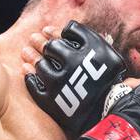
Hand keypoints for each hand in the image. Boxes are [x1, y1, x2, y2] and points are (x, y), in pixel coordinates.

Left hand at [22, 21, 131, 139]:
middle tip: (33, 39)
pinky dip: (30, 77)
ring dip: (31, 56)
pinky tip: (27, 71)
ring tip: (26, 52)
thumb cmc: (112, 80)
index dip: (54, 32)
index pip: (64, 34)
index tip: (46, 31)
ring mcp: (59, 82)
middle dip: (40, 42)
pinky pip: (35, 86)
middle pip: (49, 47)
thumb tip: (66, 29)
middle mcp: (71, 63)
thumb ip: (88, 38)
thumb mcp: (107, 52)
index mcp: (87, 50)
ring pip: (40, 64)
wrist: (113, 110)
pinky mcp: (52, 100)